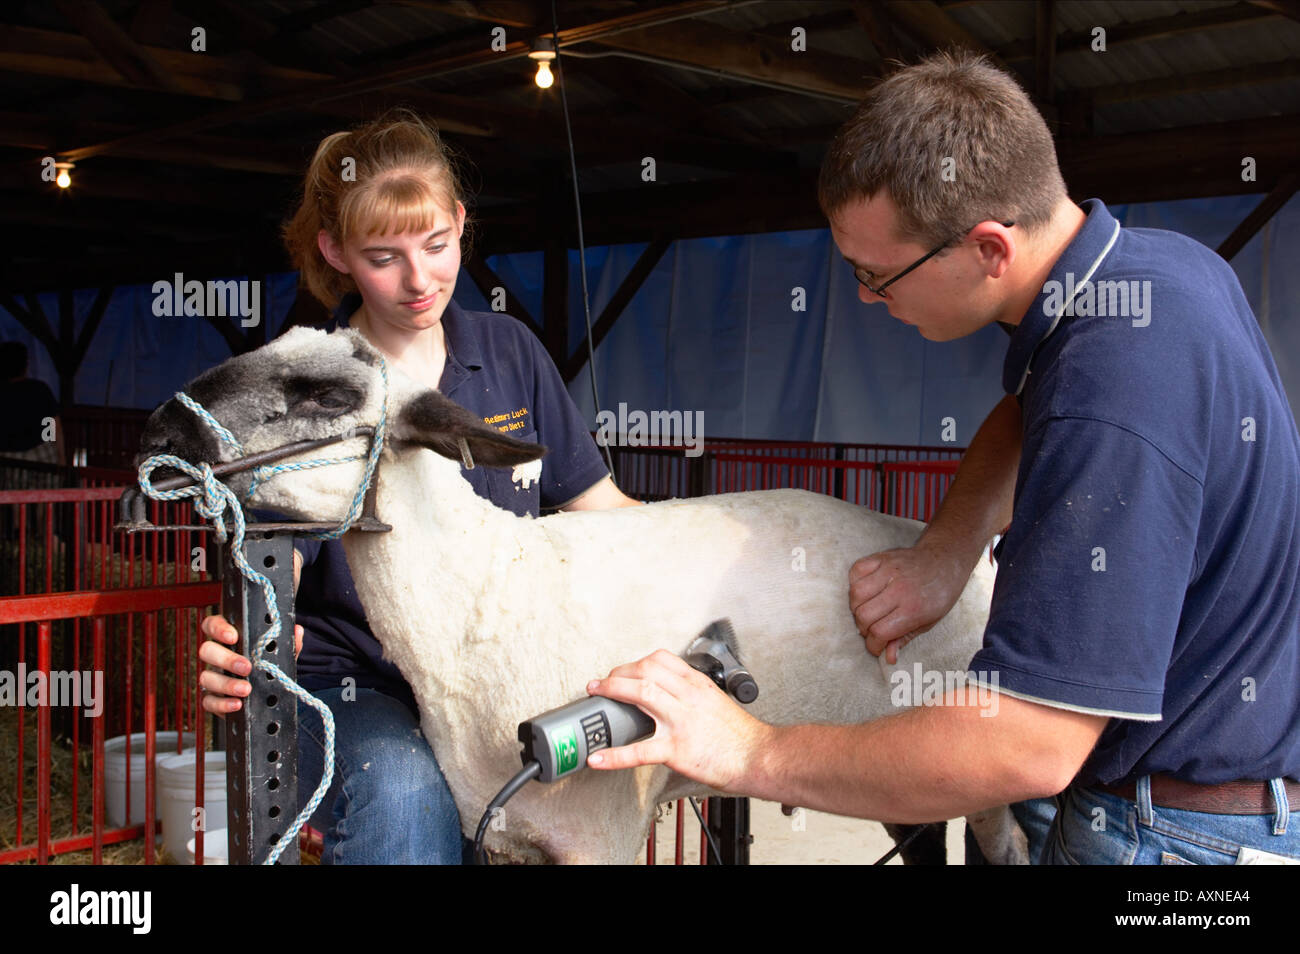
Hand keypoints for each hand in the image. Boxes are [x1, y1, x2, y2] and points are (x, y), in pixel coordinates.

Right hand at [198, 614, 303, 715]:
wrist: (268, 696)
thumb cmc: (268, 667)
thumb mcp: (280, 654)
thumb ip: (288, 643)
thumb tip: (297, 631)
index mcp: (229, 639)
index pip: (213, 625)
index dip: (218, 628)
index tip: (233, 636)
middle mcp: (217, 657)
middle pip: (206, 650)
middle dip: (226, 658)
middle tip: (246, 667)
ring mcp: (213, 678)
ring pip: (206, 677)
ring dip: (226, 684)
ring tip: (246, 690)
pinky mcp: (213, 699)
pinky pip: (209, 701)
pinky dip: (222, 704)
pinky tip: (237, 704)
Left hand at [585, 649, 770, 791]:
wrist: (760, 757)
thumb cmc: (741, 736)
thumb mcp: (717, 701)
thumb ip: (693, 695)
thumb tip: (671, 696)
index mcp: (697, 684)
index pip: (661, 659)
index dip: (635, 663)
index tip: (624, 670)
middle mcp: (688, 697)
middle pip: (645, 669)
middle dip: (618, 673)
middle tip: (604, 682)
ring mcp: (681, 721)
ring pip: (640, 693)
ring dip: (612, 691)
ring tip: (596, 696)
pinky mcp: (677, 749)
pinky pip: (640, 750)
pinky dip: (615, 755)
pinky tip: (599, 758)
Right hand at [849, 542, 966, 663]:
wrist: (945, 559)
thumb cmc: (939, 594)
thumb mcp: (929, 622)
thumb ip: (905, 638)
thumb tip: (888, 657)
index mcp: (914, 609)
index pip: (880, 632)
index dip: (873, 645)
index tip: (876, 646)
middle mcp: (899, 589)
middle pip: (864, 615)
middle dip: (864, 629)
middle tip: (871, 629)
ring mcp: (889, 570)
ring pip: (856, 594)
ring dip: (856, 607)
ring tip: (866, 611)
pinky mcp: (881, 557)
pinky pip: (856, 571)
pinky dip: (854, 583)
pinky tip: (864, 591)